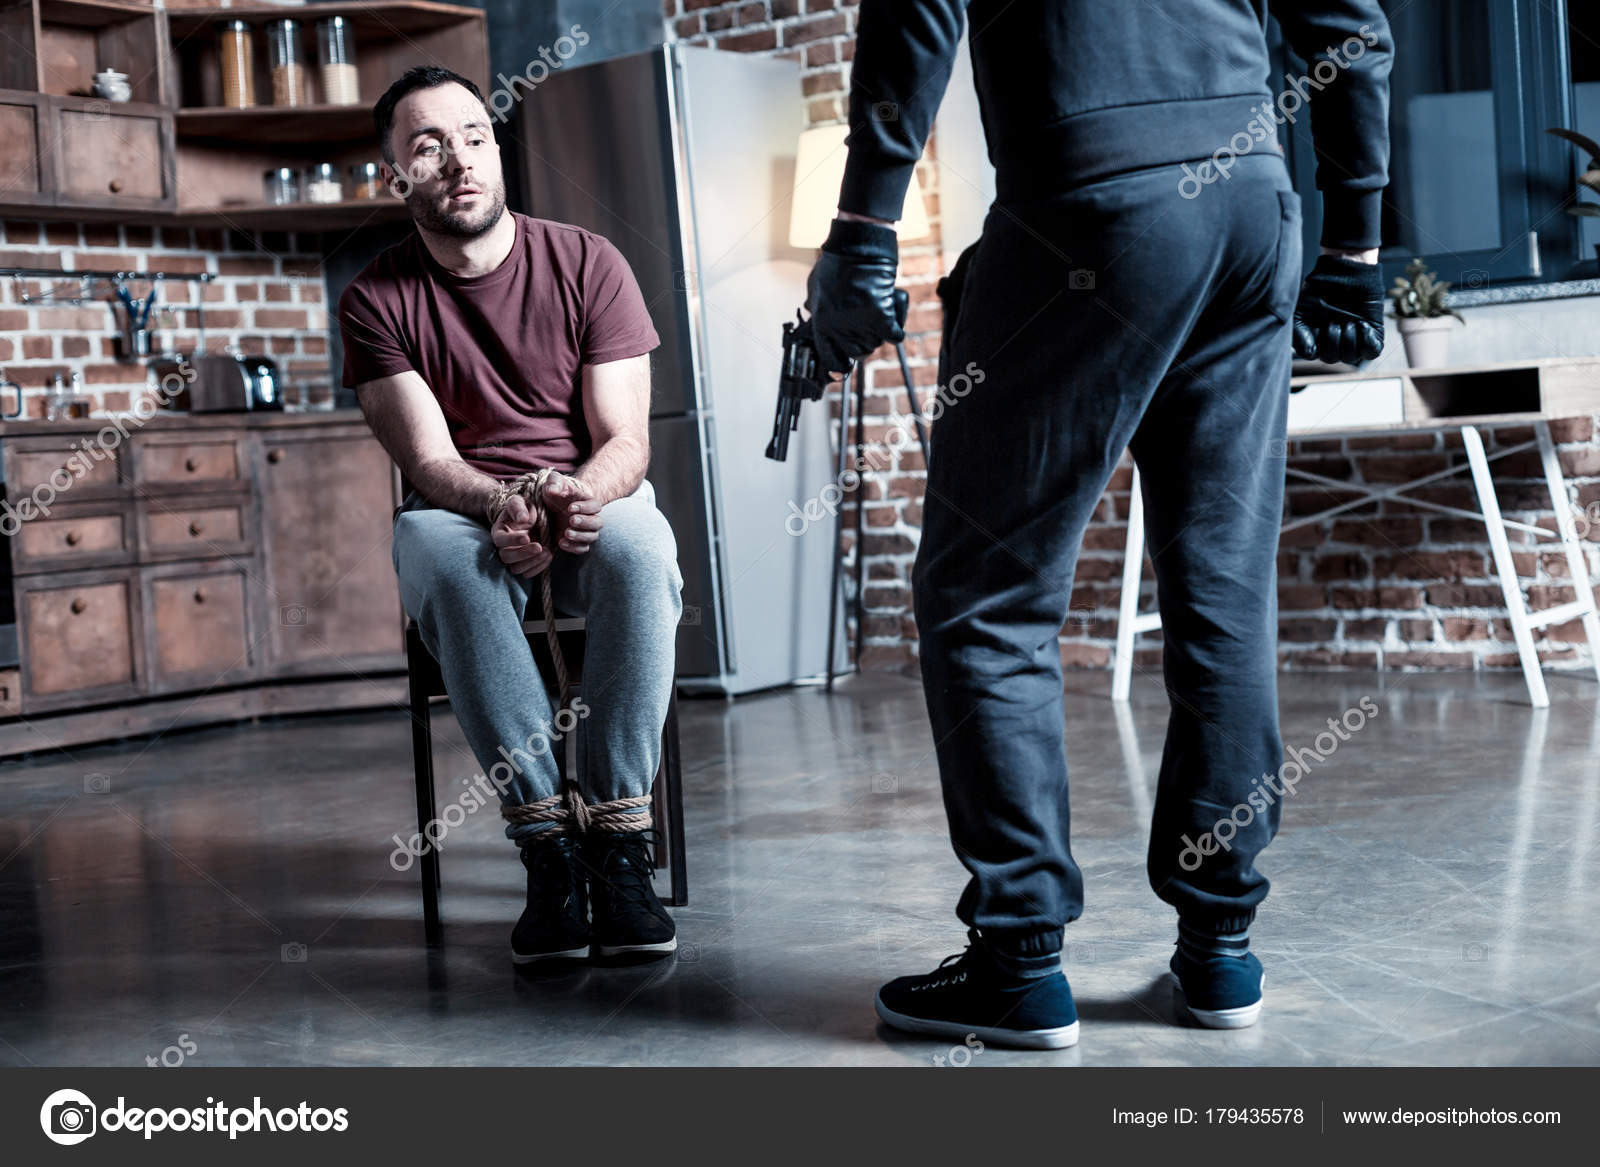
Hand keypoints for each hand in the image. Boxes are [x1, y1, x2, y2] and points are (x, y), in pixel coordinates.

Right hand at [491, 493, 551, 578]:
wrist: (530, 518)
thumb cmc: (522, 508)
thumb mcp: (519, 501)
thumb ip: (518, 507)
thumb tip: (522, 519)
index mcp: (499, 532)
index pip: (500, 540)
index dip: (512, 540)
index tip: (527, 537)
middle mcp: (503, 548)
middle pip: (506, 558)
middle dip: (524, 554)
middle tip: (539, 547)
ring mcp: (513, 558)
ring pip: (516, 569)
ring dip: (532, 562)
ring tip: (547, 552)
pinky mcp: (524, 564)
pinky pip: (528, 573)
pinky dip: (539, 568)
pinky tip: (549, 556)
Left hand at [541, 473, 602, 554]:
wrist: (551, 506)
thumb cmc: (556, 492)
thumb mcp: (553, 483)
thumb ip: (554, 482)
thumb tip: (553, 490)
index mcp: (589, 503)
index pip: (595, 506)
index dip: (585, 508)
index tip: (570, 507)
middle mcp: (591, 518)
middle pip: (598, 523)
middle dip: (585, 522)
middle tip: (571, 520)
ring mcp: (585, 532)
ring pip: (592, 537)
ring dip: (580, 536)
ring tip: (566, 533)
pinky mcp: (577, 542)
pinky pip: (582, 548)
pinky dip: (573, 548)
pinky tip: (561, 543)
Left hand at [805, 217, 903, 376]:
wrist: (858, 248)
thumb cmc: (836, 264)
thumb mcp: (815, 288)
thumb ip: (817, 307)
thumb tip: (813, 314)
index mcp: (822, 326)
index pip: (831, 360)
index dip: (838, 368)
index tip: (842, 371)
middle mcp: (840, 331)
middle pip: (858, 353)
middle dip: (863, 342)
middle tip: (866, 324)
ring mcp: (861, 326)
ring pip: (876, 344)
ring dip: (879, 331)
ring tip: (876, 307)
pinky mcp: (881, 319)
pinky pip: (895, 336)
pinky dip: (897, 327)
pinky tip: (892, 314)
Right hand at [1291, 254, 1385, 364]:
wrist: (1345, 271)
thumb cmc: (1319, 288)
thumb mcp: (1300, 311)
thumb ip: (1298, 336)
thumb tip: (1311, 354)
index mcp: (1316, 337)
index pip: (1313, 355)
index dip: (1314, 345)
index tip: (1315, 328)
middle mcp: (1334, 341)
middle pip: (1331, 358)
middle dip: (1331, 341)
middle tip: (1333, 322)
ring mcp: (1354, 338)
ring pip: (1351, 357)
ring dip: (1348, 340)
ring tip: (1349, 322)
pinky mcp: (1372, 333)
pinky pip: (1371, 352)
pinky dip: (1367, 342)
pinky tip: (1362, 325)